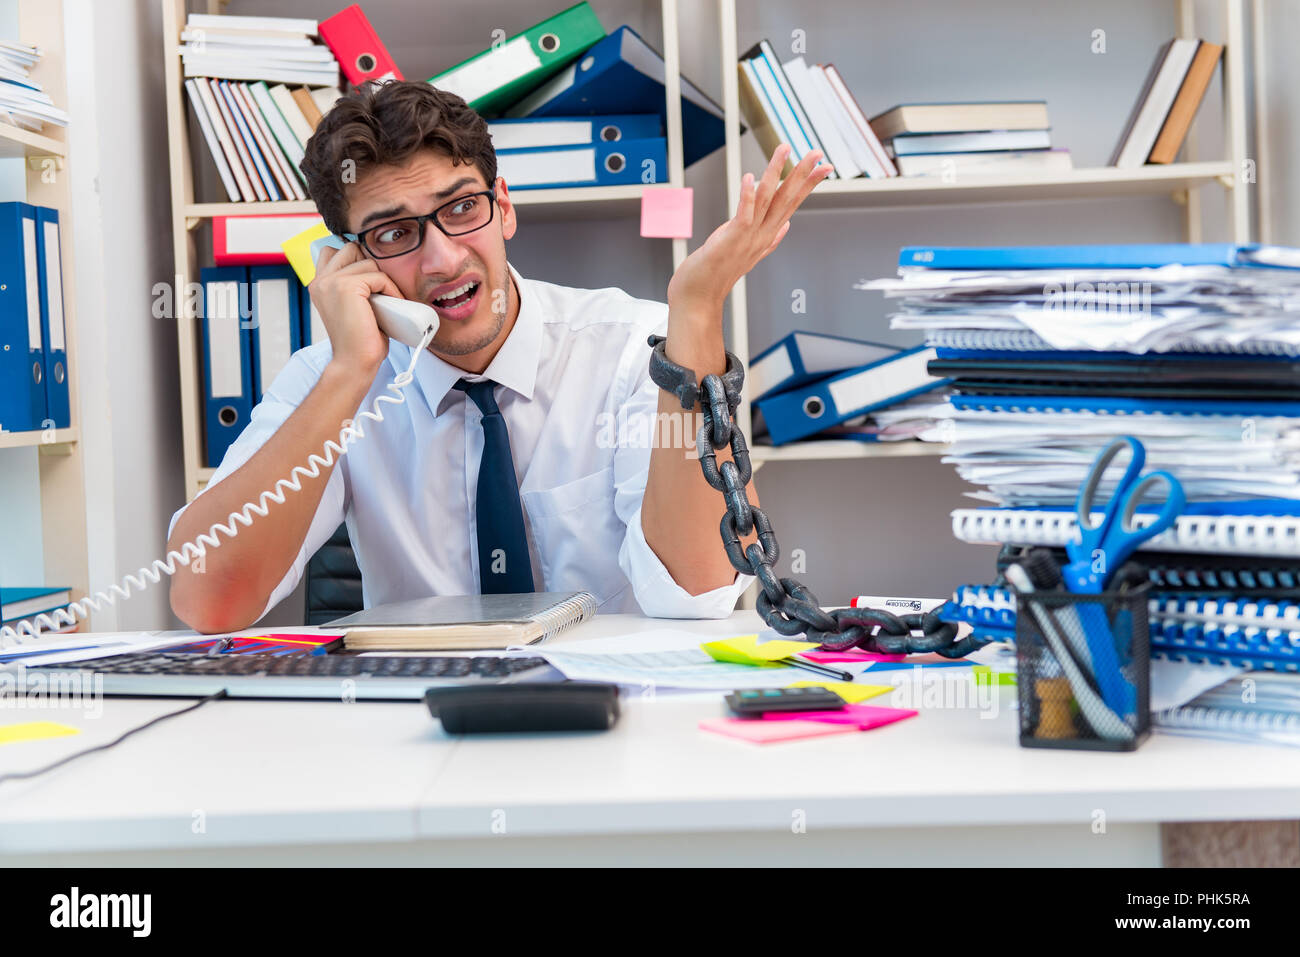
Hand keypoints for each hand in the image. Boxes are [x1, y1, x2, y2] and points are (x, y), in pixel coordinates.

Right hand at [309, 241, 405, 376]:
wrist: (354, 362)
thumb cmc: (359, 340)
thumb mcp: (353, 306)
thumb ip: (354, 284)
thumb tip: (373, 264)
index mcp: (319, 284)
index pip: (334, 251)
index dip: (355, 260)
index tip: (369, 283)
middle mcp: (320, 280)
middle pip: (351, 248)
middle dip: (369, 266)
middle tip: (378, 291)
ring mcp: (331, 281)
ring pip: (368, 260)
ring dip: (383, 280)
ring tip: (385, 302)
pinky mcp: (346, 286)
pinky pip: (379, 276)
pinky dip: (391, 290)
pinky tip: (390, 307)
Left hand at [667, 145, 830, 315]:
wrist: (700, 295)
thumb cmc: (718, 273)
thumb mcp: (750, 253)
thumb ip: (771, 239)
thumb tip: (786, 226)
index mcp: (768, 235)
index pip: (793, 204)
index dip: (808, 185)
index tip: (824, 167)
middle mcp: (762, 234)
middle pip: (787, 199)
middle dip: (802, 174)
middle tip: (816, 153)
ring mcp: (749, 236)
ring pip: (767, 199)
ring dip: (776, 173)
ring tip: (784, 150)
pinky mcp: (732, 237)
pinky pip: (744, 213)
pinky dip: (747, 194)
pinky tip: (750, 177)